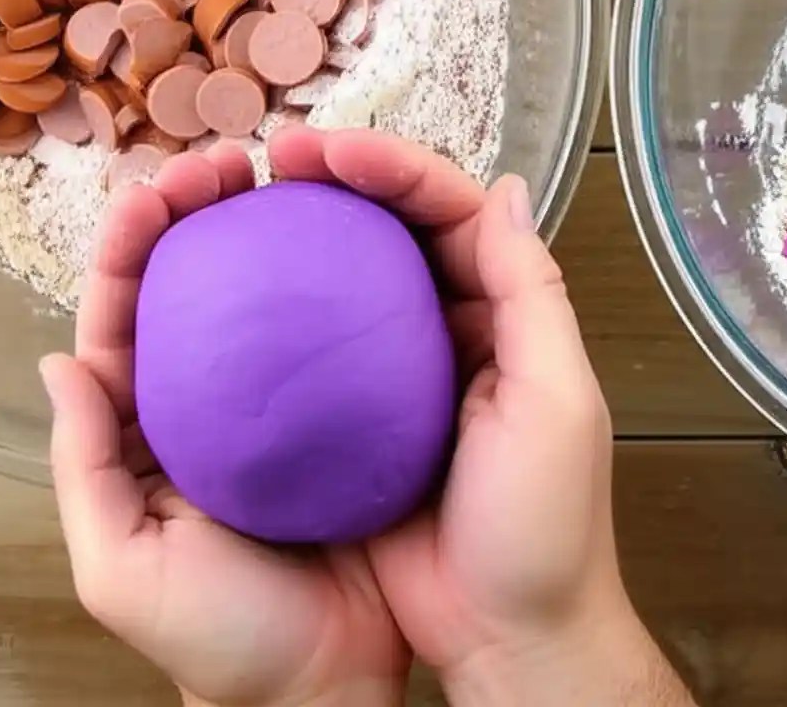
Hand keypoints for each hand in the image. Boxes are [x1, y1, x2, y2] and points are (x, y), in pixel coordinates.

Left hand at [40, 145, 408, 706]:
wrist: (321, 688)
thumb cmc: (220, 640)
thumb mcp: (121, 569)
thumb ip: (83, 468)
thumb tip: (63, 363)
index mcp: (145, 435)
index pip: (126, 321)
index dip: (135, 247)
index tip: (161, 190)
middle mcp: (210, 411)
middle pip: (196, 294)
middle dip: (200, 218)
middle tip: (229, 164)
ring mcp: (281, 415)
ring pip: (269, 306)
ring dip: (273, 238)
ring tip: (292, 181)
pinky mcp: (347, 426)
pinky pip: (340, 347)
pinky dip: (344, 293)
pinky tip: (362, 253)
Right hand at [267, 127, 694, 705]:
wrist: (503, 635)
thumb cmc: (542, 528)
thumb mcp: (556, 404)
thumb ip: (532, 293)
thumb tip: (503, 188)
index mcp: (506, 318)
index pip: (450, 214)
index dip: (393, 167)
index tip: (325, 151)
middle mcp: (452, 334)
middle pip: (393, 233)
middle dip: (339, 182)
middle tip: (273, 158)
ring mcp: (397, 380)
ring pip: (345, 284)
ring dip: (301, 236)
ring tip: (242, 203)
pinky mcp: (352, 427)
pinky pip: (309, 356)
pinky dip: (274, 319)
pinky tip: (230, 298)